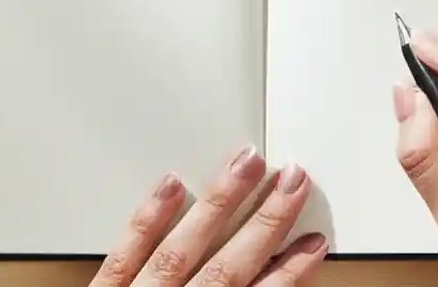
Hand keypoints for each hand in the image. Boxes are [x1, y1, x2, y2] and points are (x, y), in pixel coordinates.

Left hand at [90, 146, 325, 286]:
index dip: (289, 272)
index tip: (314, 243)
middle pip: (226, 267)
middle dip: (265, 221)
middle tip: (294, 181)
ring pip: (180, 250)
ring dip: (218, 204)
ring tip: (245, 164)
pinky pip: (124, 256)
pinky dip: (146, 220)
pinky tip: (171, 185)